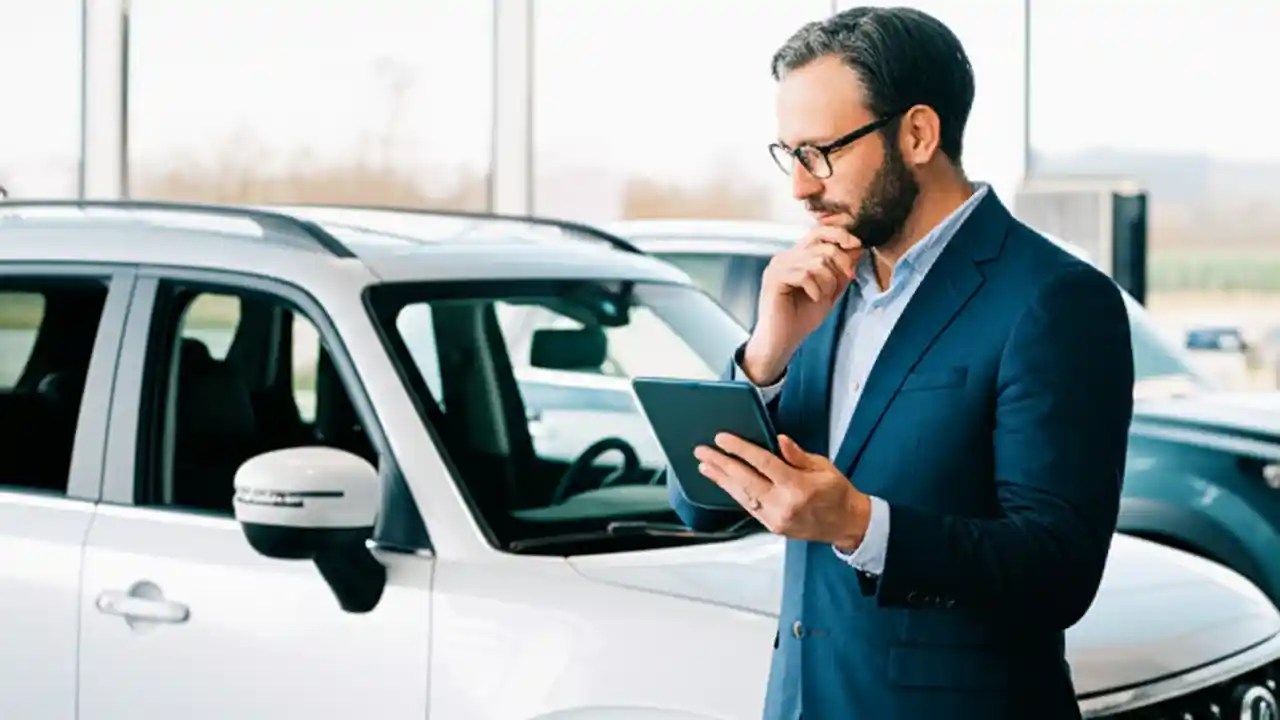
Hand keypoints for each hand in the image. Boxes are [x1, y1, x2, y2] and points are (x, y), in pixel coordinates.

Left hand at [693, 433, 869, 548]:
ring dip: (721, 479)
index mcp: (798, 487)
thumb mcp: (823, 467)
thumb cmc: (837, 493)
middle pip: (745, 480)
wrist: (846, 524)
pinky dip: (734, 493)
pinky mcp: (772, 526)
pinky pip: (748, 506)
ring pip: (742, 496)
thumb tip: (779, 441)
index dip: (740, 449)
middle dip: (721, 463)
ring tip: (705, 466)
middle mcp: (784, 504)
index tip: (723, 439)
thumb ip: (798, 455)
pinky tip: (723, 482)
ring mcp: (776, 518)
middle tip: (703, 451)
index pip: (762, 463)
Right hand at [743, 227, 861, 383]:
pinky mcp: (774, 279)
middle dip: (840, 260)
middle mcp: (785, 257)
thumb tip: (857, 249)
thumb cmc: (801, 319)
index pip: (818, 231)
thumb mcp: (830, 292)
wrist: (782, 342)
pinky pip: (805, 274)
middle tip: (848, 277)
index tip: (857, 245)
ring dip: (827, 281)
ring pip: (815, 260)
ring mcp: (777, 267)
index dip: (840, 233)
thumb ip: (841, 271)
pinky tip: (813, 299)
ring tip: (823, 296)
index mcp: (796, 257)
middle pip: (820, 242)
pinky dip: (816, 289)